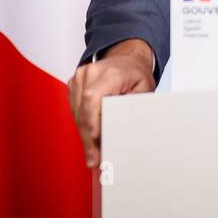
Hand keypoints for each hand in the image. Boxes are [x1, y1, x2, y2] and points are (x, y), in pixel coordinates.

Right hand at [67, 38, 155, 168]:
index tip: (95, 140)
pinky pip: (74, 109)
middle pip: (83, 110)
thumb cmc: (135, 73)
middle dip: (88, 137)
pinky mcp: (74, 84)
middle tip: (94, 159)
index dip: (91, 121)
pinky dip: (82, 124)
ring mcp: (79, 77)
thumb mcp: (144, 88)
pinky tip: (90, 136)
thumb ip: (133, 105)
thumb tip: (125, 128)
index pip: (93, 98)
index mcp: (109, 73)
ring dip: (84, 134)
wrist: (127, 58)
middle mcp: (90, 72)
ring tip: (93, 153)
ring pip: (76, 113)